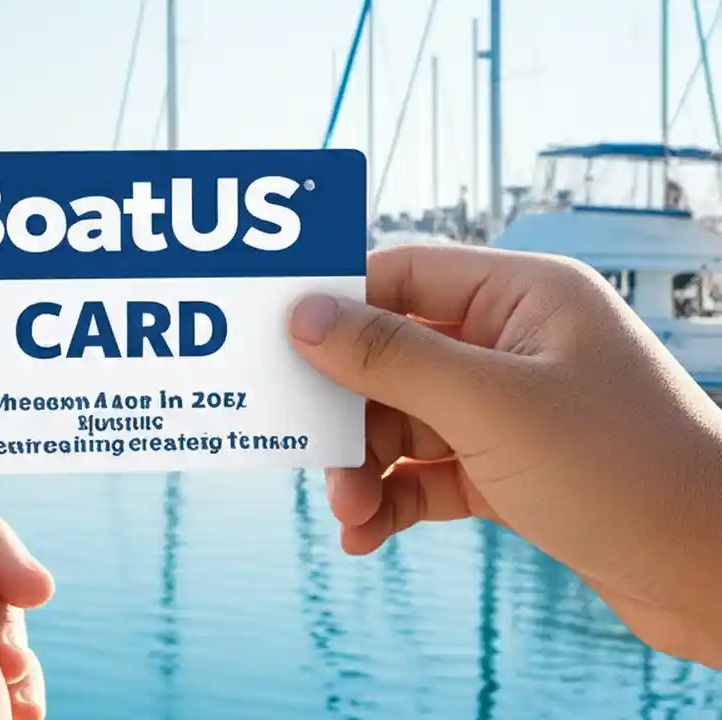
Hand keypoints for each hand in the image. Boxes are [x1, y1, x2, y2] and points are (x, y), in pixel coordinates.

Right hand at [288, 245, 721, 667]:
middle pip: (391, 358)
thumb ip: (391, 358)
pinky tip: (369, 536)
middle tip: (313, 458)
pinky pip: (428, 473)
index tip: (275, 344)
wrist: (717, 574)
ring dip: (367, 468)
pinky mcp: (510, 468)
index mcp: (520, 296)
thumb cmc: (625, 470)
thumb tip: (305, 315)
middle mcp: (512, 344)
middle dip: (348, 413)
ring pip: (404, 422)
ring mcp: (512, 409)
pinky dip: (395, 500)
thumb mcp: (491, 407)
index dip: (333, 306)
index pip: (400, 275)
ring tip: (352, 516)